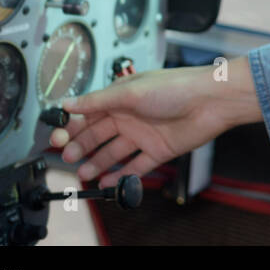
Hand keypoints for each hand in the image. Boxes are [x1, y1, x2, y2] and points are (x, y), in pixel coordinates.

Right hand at [47, 56, 262, 187]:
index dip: (73, 126)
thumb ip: (98, 101)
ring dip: (98, 163)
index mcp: (122, 97)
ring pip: (114, 152)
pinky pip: (135, 166)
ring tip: (83, 174)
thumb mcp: (131, 91)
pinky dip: (121, 175)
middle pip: (98, 134)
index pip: (90, 113)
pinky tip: (108, 182)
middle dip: (81, 146)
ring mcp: (144, 133)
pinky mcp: (158, 150)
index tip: (57, 137)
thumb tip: (69, 103)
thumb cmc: (177, 87)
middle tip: (67, 157)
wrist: (212, 101)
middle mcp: (131, 115)